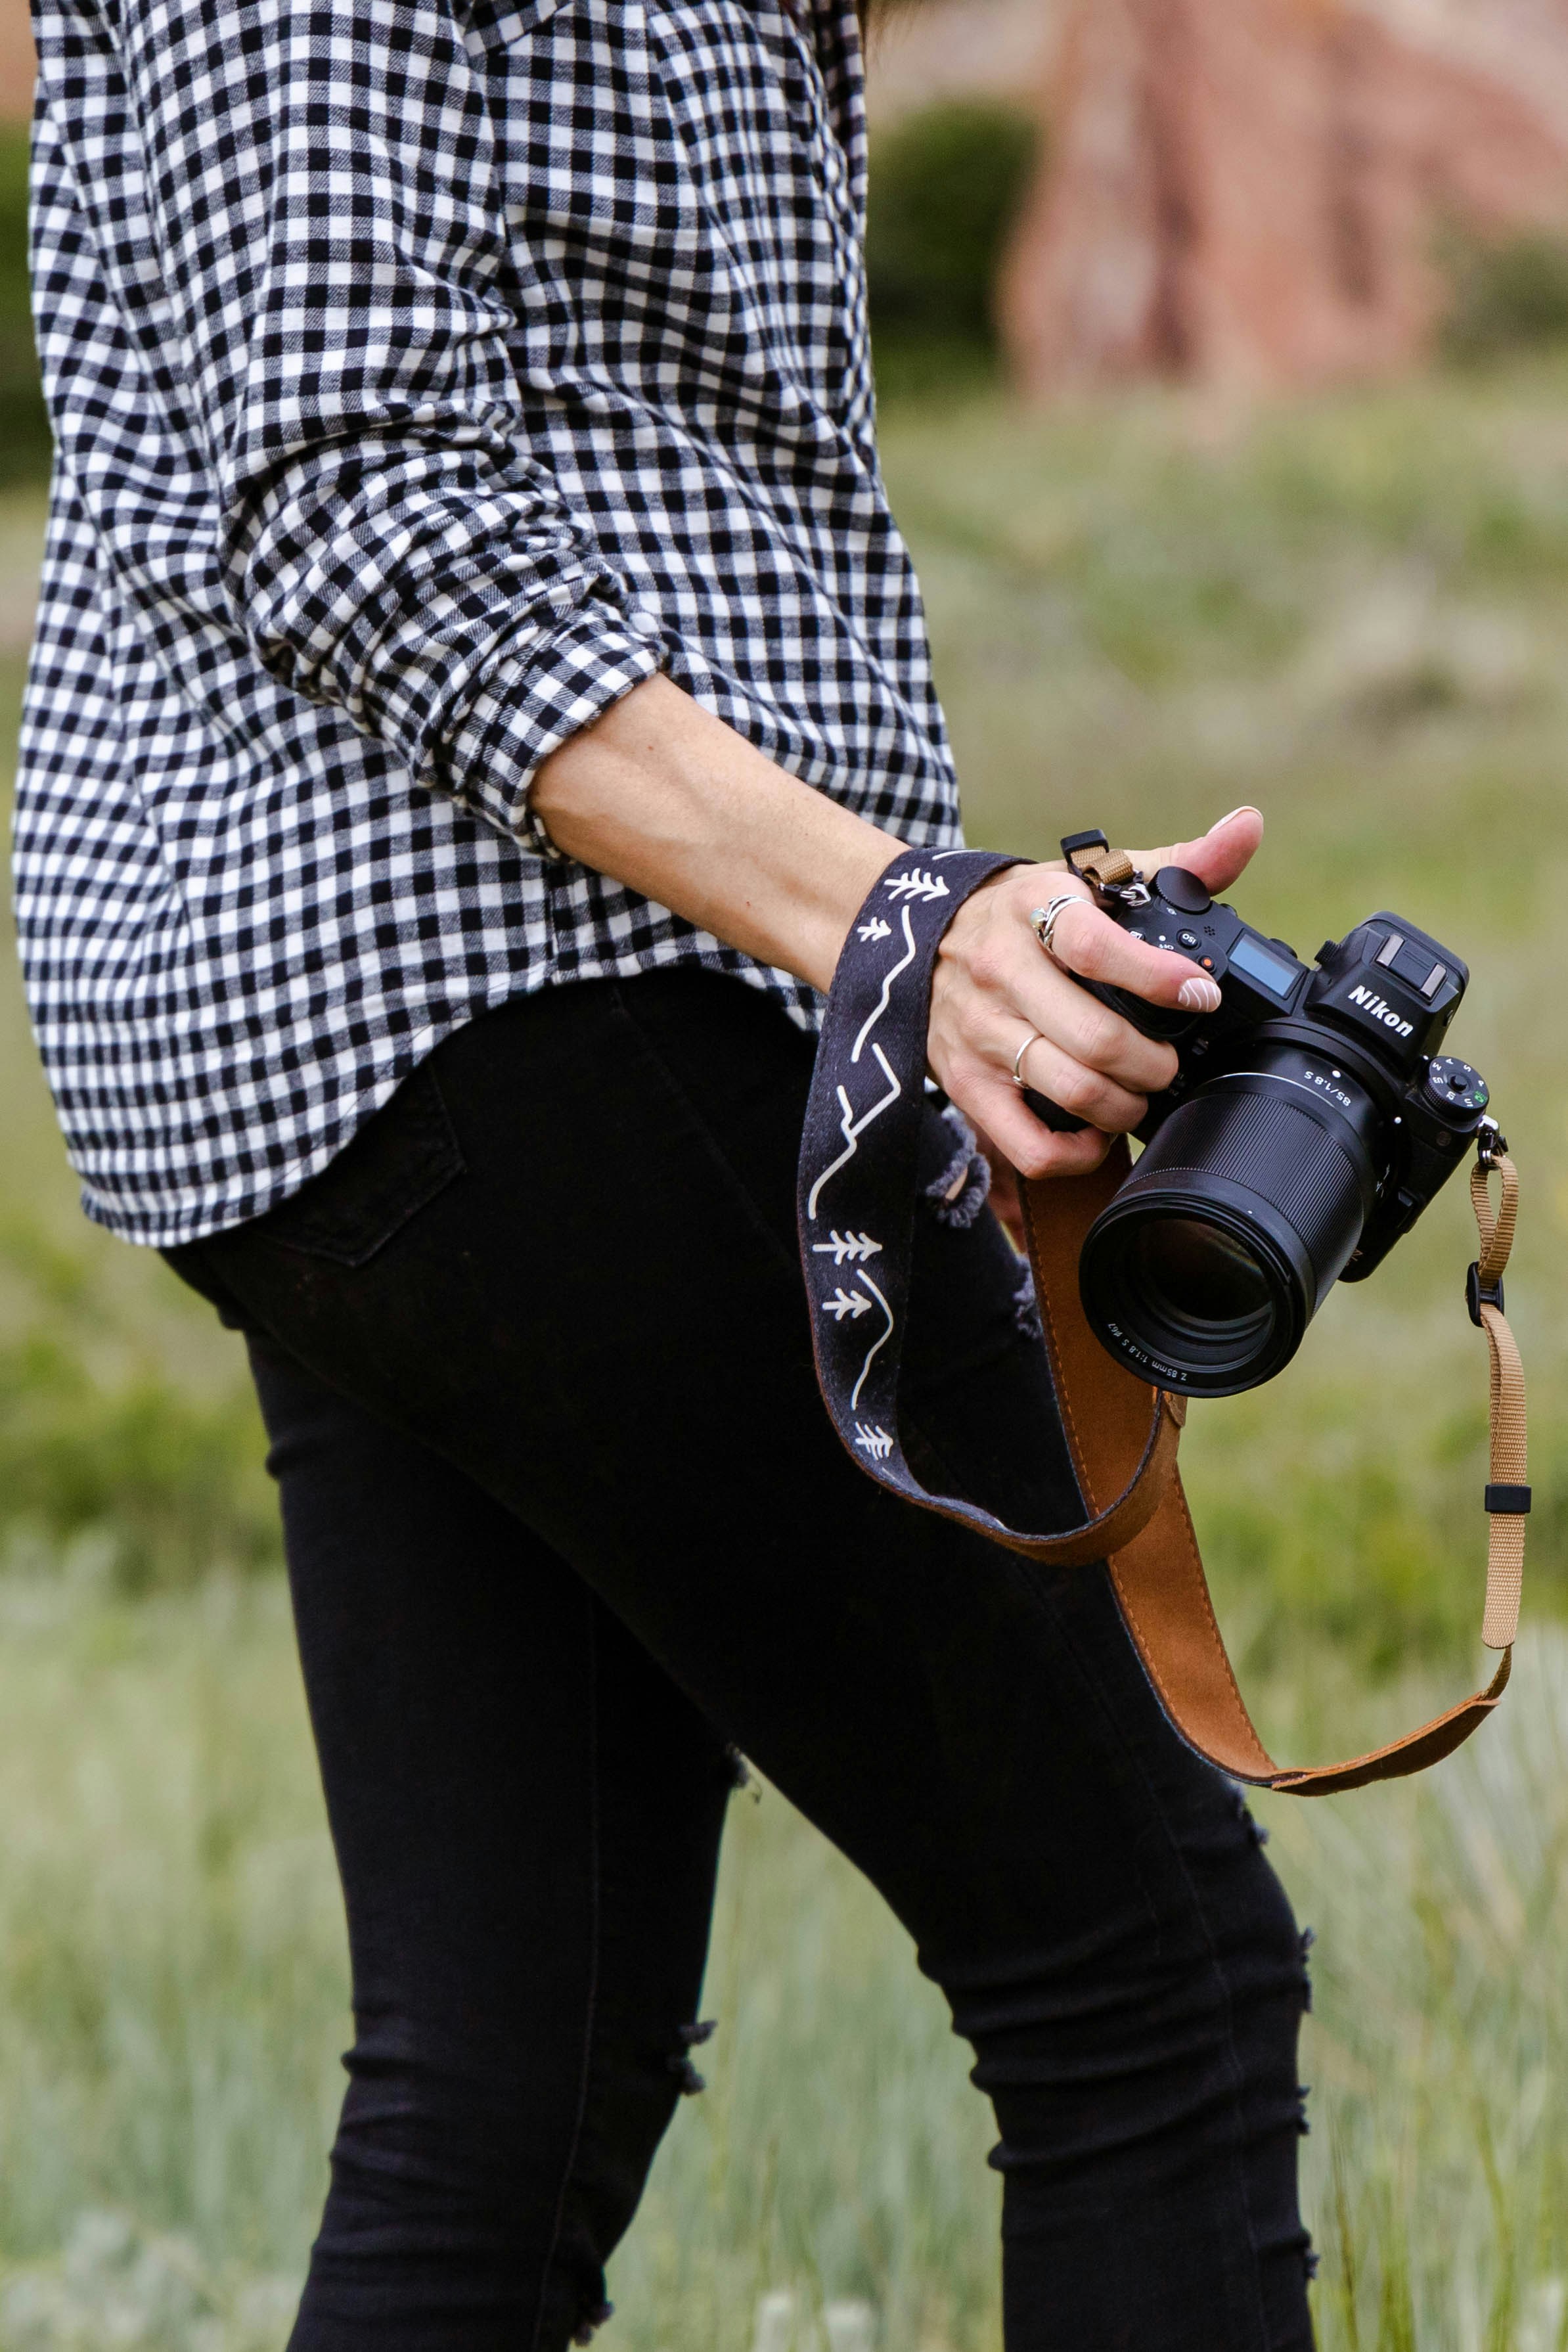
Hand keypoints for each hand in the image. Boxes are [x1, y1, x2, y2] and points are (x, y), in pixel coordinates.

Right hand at [930, 807, 1264, 1182]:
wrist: (916, 939)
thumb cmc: (1021, 914)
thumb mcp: (1086, 878)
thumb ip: (1174, 863)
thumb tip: (1248, 829)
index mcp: (1034, 910)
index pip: (1096, 949)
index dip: (1159, 980)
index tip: (1200, 995)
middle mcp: (1001, 972)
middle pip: (1096, 1038)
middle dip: (1154, 1062)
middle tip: (1169, 1061)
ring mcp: (980, 1033)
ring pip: (1071, 1092)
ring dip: (1125, 1106)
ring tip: (1138, 1094)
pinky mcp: (965, 1084)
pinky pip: (1029, 1145)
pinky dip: (1078, 1153)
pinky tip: (1096, 1130)